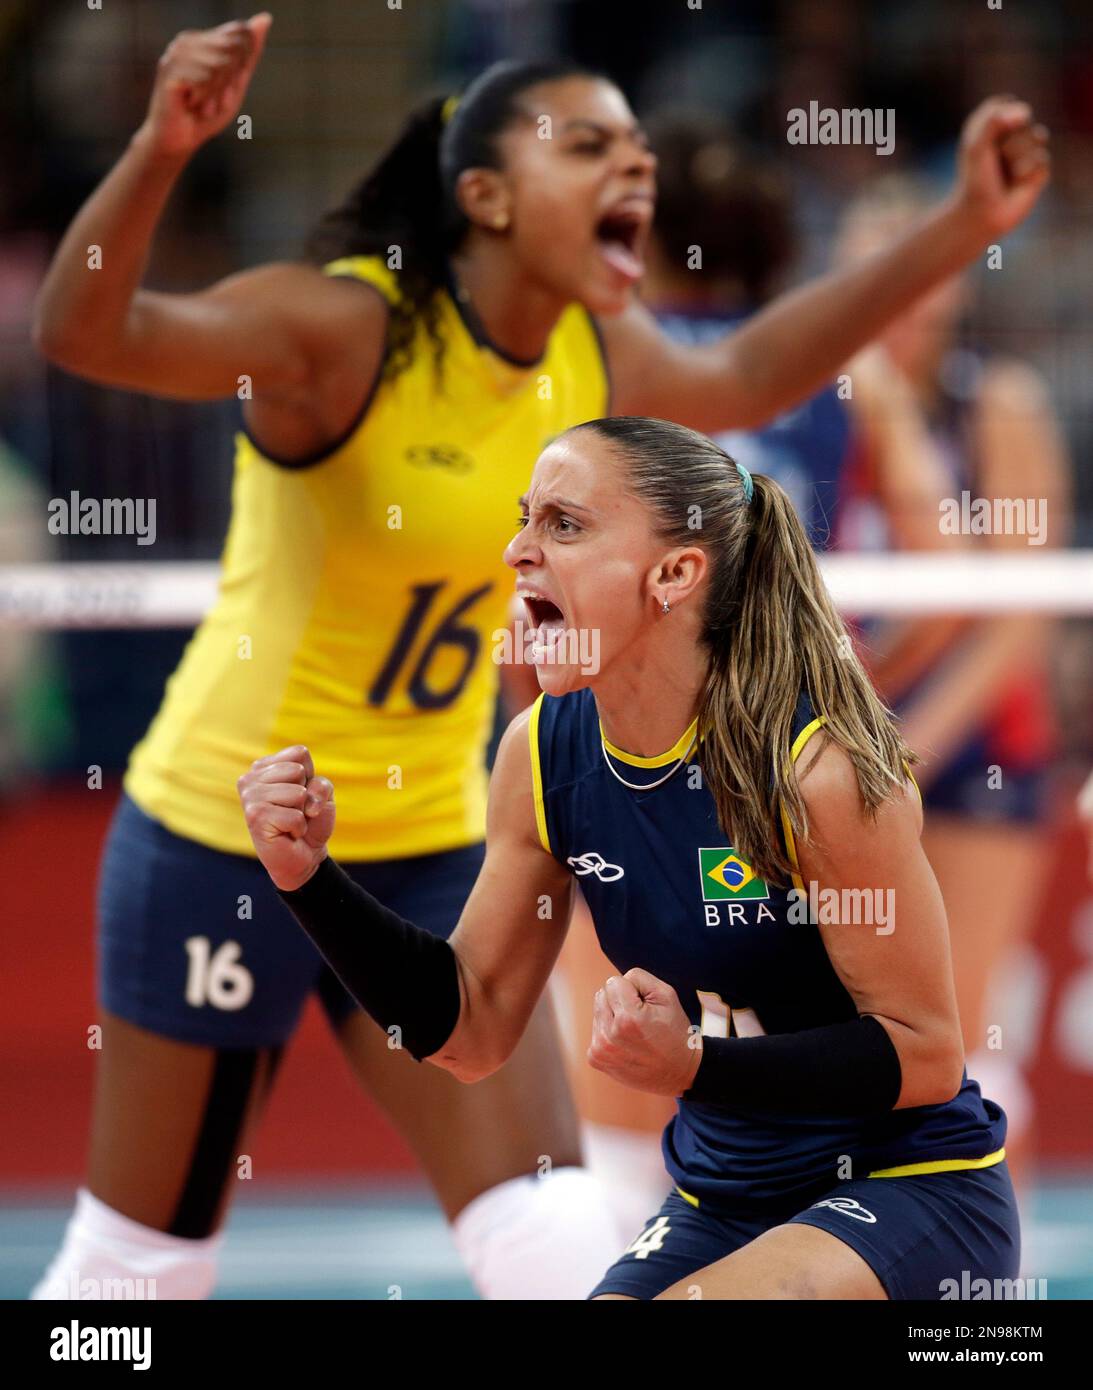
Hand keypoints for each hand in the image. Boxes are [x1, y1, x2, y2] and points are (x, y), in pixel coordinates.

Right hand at [137, 13, 271, 159]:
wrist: (178, 140)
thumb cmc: (206, 114)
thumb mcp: (236, 84)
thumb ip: (250, 54)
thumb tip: (265, 18)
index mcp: (203, 40)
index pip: (239, 35)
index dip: (242, 66)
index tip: (228, 89)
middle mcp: (187, 40)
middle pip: (232, 49)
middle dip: (230, 82)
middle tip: (215, 101)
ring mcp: (176, 52)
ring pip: (219, 63)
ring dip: (218, 94)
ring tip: (204, 105)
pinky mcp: (170, 69)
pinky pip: (205, 77)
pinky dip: (207, 97)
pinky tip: (195, 106)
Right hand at [237, 744, 334, 891]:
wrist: (305, 855)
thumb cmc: (311, 821)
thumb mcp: (322, 794)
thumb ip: (320, 784)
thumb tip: (303, 795)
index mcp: (263, 767)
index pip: (299, 753)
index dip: (310, 776)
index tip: (301, 794)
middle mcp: (250, 778)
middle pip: (298, 770)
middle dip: (306, 794)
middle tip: (295, 811)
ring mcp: (250, 797)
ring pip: (298, 793)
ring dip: (302, 812)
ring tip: (289, 822)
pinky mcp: (255, 817)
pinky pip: (296, 816)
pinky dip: (298, 828)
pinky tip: (286, 834)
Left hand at [587, 968, 701, 1095]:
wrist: (678, 1073)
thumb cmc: (675, 1032)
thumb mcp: (666, 995)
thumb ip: (638, 977)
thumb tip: (614, 981)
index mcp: (628, 1018)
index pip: (613, 982)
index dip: (632, 989)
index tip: (645, 1006)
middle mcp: (609, 1035)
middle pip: (602, 995)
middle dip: (619, 1000)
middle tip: (640, 1019)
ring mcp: (600, 1049)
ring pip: (598, 1012)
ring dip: (613, 1016)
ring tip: (634, 1032)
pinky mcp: (596, 1059)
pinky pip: (596, 1030)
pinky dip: (609, 1033)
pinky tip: (627, 1044)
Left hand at [951, 96, 1049, 240]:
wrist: (981, 214)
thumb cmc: (975, 180)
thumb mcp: (977, 147)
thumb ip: (994, 122)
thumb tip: (1024, 111)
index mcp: (992, 125)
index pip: (1006, 105)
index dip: (999, 120)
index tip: (985, 140)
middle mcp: (1011, 135)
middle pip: (1025, 118)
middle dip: (1009, 139)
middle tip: (996, 159)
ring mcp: (1027, 151)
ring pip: (1038, 135)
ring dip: (1020, 154)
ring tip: (1008, 172)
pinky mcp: (1038, 170)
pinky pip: (1042, 159)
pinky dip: (1027, 172)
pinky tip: (1017, 184)